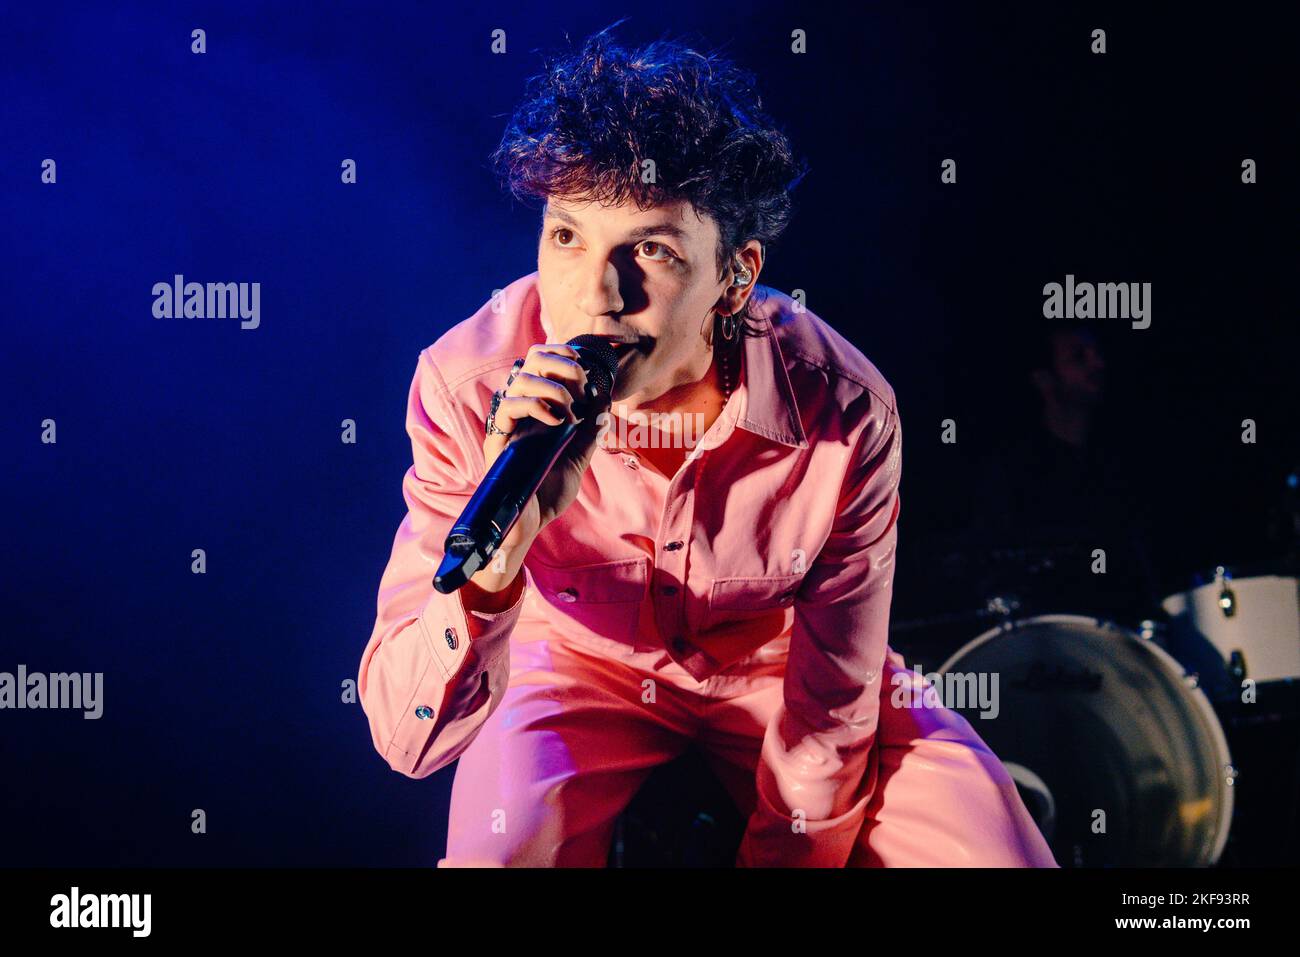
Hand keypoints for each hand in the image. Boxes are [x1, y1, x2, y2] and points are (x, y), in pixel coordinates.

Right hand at [469, 343, 607, 592]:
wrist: (530, 524)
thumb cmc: (548, 493)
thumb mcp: (578, 458)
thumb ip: (590, 430)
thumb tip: (603, 398)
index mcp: (538, 411)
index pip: (540, 364)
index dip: (561, 357)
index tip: (585, 372)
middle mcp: (521, 412)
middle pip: (529, 362)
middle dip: (559, 364)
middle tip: (580, 386)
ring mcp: (508, 424)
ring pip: (519, 380)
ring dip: (552, 387)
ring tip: (570, 410)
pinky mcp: (498, 440)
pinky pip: (509, 407)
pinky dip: (537, 406)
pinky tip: (557, 423)